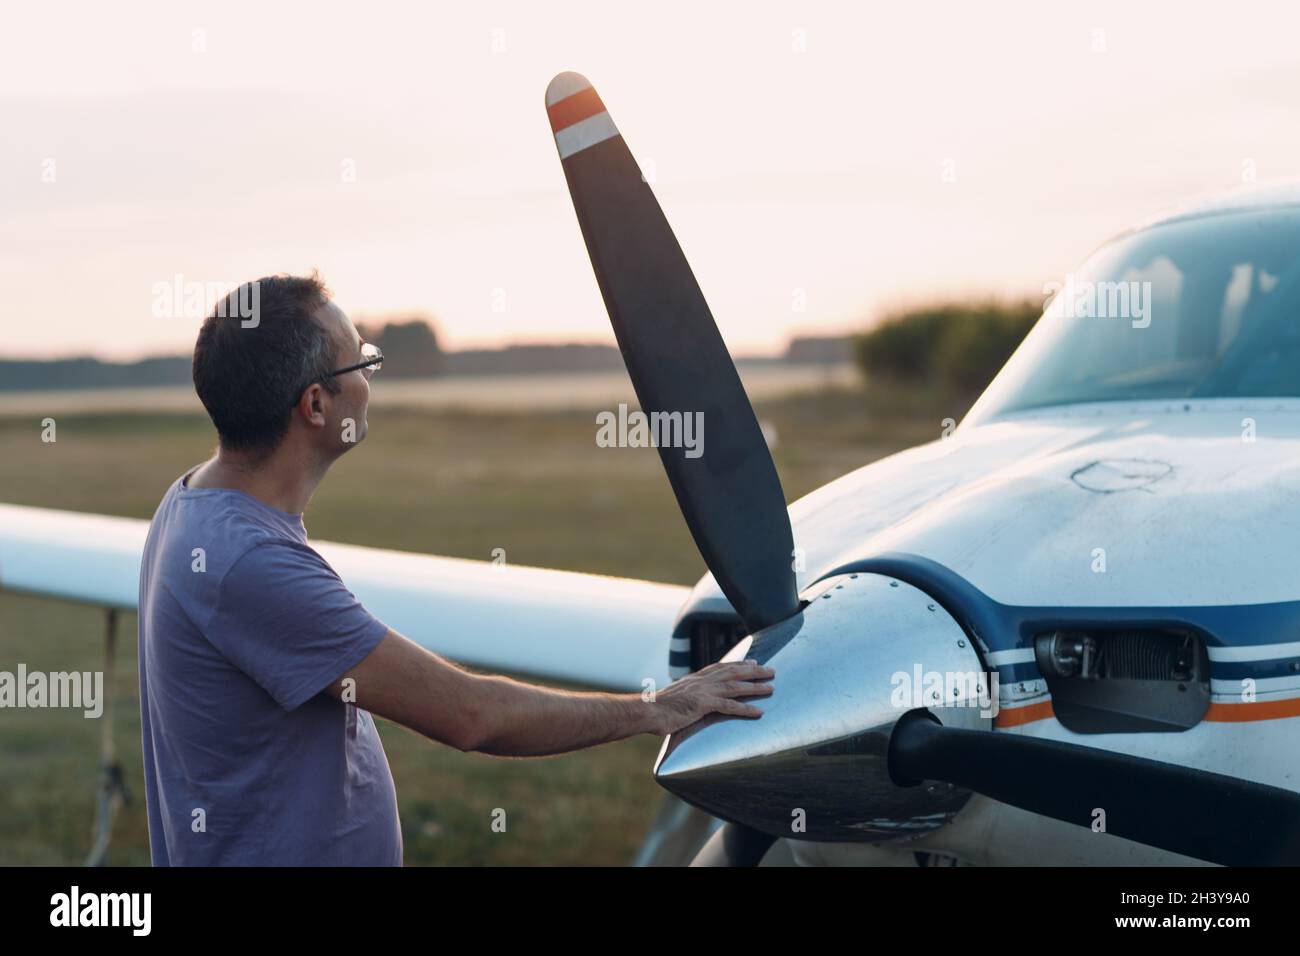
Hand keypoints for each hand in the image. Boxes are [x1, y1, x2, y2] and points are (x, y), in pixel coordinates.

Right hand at [649, 659, 774, 734]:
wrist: (647, 711)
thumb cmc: (656, 709)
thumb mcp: (675, 699)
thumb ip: (687, 699)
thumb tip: (690, 704)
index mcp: (695, 679)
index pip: (721, 667)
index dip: (739, 664)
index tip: (753, 661)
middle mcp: (701, 681)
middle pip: (733, 672)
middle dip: (754, 671)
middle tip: (771, 670)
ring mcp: (703, 692)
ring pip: (735, 686)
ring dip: (755, 687)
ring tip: (771, 688)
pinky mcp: (703, 704)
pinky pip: (729, 706)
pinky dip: (746, 708)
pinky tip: (758, 712)